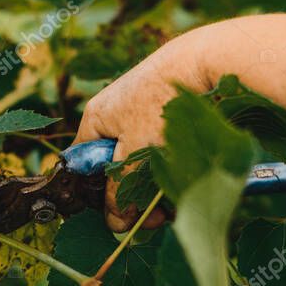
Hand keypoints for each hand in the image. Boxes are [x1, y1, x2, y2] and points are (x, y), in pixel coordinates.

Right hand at [72, 13, 285, 230]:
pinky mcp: (165, 114)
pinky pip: (160, 150)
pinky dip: (170, 169)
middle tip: (157, 218)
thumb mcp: (133, 155)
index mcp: (96, 120)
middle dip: (135, 197)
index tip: (122, 215)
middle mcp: (114, 115)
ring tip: (174, 206)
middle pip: (115, 168)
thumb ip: (120, 190)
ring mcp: (141, 114)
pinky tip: (185, 183)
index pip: (84, 166)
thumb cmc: (159, 106)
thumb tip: (114, 222)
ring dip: (155, 188)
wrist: (202, 63)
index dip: (98, 195)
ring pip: (141, 163)